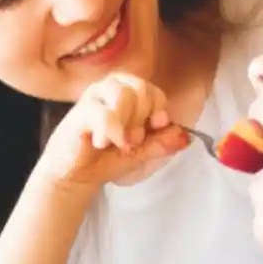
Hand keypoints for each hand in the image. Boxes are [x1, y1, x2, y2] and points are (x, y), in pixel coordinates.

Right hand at [37, 73, 188, 190]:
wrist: (76, 175)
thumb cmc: (107, 158)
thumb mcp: (142, 152)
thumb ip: (162, 142)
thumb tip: (186, 135)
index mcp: (128, 93)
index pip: (153, 90)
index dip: (158, 109)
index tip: (154, 128)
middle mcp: (112, 88)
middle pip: (141, 88)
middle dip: (142, 118)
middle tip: (133, 141)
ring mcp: (94, 96)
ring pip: (123, 95)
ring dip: (127, 123)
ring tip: (119, 142)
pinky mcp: (80, 111)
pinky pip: (104, 113)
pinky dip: (111, 131)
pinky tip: (102, 143)